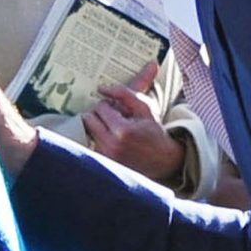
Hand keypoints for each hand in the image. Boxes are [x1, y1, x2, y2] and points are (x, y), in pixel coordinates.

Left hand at [82, 63, 184, 183]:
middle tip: (113, 117)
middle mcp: (111, 146)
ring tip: (116, 130)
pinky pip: (92, 144)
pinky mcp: (103, 162)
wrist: (162, 159)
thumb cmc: (154, 132)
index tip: (118, 108)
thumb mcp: (144, 107)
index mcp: (122, 131)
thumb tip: (103, 88)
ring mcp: (106, 156)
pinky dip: (100, 139)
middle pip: (88, 119)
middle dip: (99, 114)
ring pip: (88, 131)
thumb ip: (124, 94)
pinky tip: (114, 140)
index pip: (100, 107)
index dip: (109, 104)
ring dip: (99, 127)